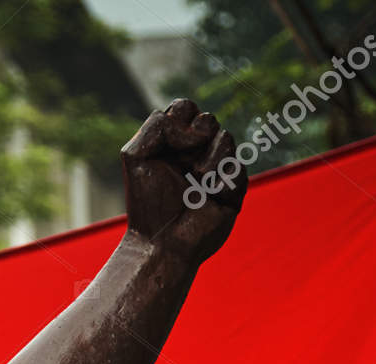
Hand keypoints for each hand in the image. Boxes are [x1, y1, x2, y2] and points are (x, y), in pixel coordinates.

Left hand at [121, 98, 242, 268]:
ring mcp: (217, 168)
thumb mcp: (137, 156)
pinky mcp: (233, 186)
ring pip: (227, 139)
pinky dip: (222, 184)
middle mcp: (196, 151)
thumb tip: (195, 128)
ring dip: (207, 165)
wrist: (163, 243)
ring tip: (196, 187)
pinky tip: (211, 199)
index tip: (169, 148)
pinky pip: (238, 168)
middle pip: (209, 120)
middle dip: (194, 142)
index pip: (186, 107)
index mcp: (173, 141)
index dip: (181, 121)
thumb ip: (156, 126)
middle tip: (182, 170)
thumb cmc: (148, 203)